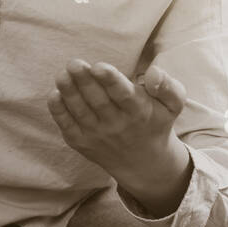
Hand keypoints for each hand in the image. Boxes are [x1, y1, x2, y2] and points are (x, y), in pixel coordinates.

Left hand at [49, 60, 193, 215]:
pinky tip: (55, 94)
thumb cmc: (154, 122)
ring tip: (62, 75)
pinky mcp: (81, 142)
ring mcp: (97, 135)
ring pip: (81, 111)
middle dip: (85, 81)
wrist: (143, 163)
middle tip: (74, 63)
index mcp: (140, 112)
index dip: (111, 80)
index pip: (124, 95)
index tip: (99, 66)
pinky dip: (59, 111)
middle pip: (98, 101)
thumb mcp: (172, 105)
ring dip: (69, 92)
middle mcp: (117, 125)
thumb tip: (154, 74)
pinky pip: (67, 125)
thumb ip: (168, 86)